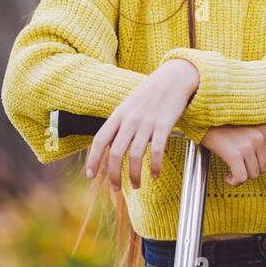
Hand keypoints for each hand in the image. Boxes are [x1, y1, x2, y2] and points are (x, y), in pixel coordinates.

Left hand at [85, 58, 199, 189]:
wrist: (174, 77)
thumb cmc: (151, 94)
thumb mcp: (129, 105)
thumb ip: (119, 124)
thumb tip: (108, 146)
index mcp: (119, 114)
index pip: (100, 139)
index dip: (93, 159)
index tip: (90, 175)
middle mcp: (130, 119)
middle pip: (116, 153)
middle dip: (113, 175)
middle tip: (116, 188)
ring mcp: (147, 122)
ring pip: (135, 155)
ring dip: (134, 175)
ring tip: (136, 185)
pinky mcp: (164, 124)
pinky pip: (157, 150)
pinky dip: (155, 166)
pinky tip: (156, 174)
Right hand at [200, 125, 265, 186]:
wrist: (203, 117)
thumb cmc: (222, 123)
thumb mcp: (247, 124)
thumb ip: (258, 137)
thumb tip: (264, 162)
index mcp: (264, 128)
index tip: (259, 166)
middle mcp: (258, 137)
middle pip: (264, 167)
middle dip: (251, 170)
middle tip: (239, 166)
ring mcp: (247, 146)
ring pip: (253, 174)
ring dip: (242, 176)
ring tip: (232, 170)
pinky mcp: (234, 154)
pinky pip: (241, 177)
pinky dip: (235, 182)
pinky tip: (228, 177)